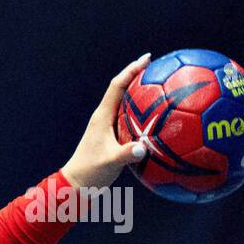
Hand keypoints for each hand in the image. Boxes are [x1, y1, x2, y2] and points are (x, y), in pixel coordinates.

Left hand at [60, 52, 152, 189]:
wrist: (77, 185)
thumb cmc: (90, 171)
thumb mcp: (110, 162)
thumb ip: (127, 154)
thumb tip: (144, 148)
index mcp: (102, 116)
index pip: (117, 86)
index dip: (131, 70)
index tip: (148, 58)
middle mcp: (105, 118)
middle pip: (124, 90)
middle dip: (141, 77)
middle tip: (161, 67)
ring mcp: (110, 128)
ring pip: (129, 105)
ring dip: (144, 95)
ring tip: (166, 87)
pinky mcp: (114, 138)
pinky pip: (133, 120)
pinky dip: (146, 115)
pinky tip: (163, 119)